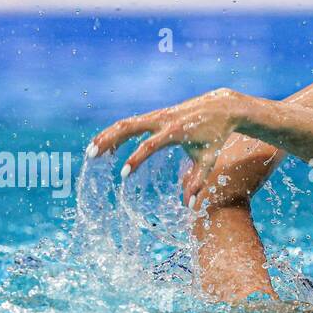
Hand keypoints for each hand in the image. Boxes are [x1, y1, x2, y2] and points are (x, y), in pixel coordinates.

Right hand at [87, 88, 246, 177]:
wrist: (221, 106)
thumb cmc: (215, 135)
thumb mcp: (209, 158)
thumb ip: (198, 181)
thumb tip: (190, 206)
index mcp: (176, 131)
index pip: (150, 145)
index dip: (136, 159)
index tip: (123, 175)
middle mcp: (163, 120)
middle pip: (129, 126)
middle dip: (109, 139)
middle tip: (90, 154)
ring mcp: (157, 115)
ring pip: (126, 122)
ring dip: (107, 135)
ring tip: (90, 151)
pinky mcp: (155, 115)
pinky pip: (132, 123)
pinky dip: (118, 133)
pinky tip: (109, 148)